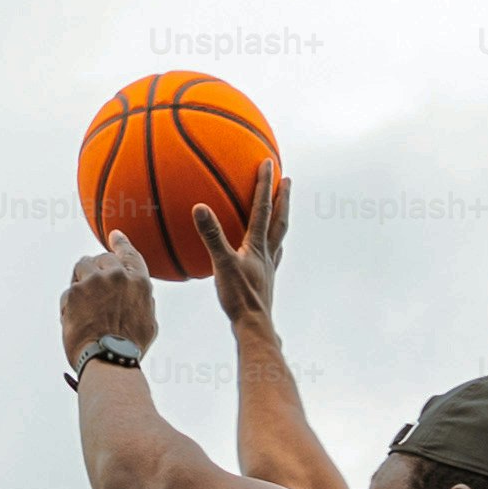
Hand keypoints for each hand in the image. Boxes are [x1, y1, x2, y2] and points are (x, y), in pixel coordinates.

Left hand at [62, 232, 161, 369]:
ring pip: (81, 267)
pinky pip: (69, 292)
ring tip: (82, 305)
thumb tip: (139, 292)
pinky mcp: (74, 291)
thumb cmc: (129, 347)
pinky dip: (70, 306)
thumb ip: (141, 300)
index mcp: (138, 281)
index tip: (114, 235)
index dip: (121, 243)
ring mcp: (94, 281)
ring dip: (80, 281)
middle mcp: (117, 275)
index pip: (129, 254)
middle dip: (95, 270)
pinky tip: (75, 323)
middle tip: (91, 290)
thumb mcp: (148, 322)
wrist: (107, 359)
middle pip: (101, 258)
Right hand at [193, 158, 289, 329]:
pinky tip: (265, 250)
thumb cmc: (239, 298)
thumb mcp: (221, 264)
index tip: (270, 163)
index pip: (263, 208)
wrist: (254, 325)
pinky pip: (270, 256)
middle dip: (283, 198)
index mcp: (257, 245)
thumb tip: (200, 208)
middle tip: (287, 180)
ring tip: (281, 210)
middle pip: (280, 219)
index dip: (266, 184)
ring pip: (278, 237)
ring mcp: (268, 267)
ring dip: (280, 219)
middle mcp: (267, 253)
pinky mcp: (264, 280)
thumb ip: (211, 236)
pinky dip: (270, 246)